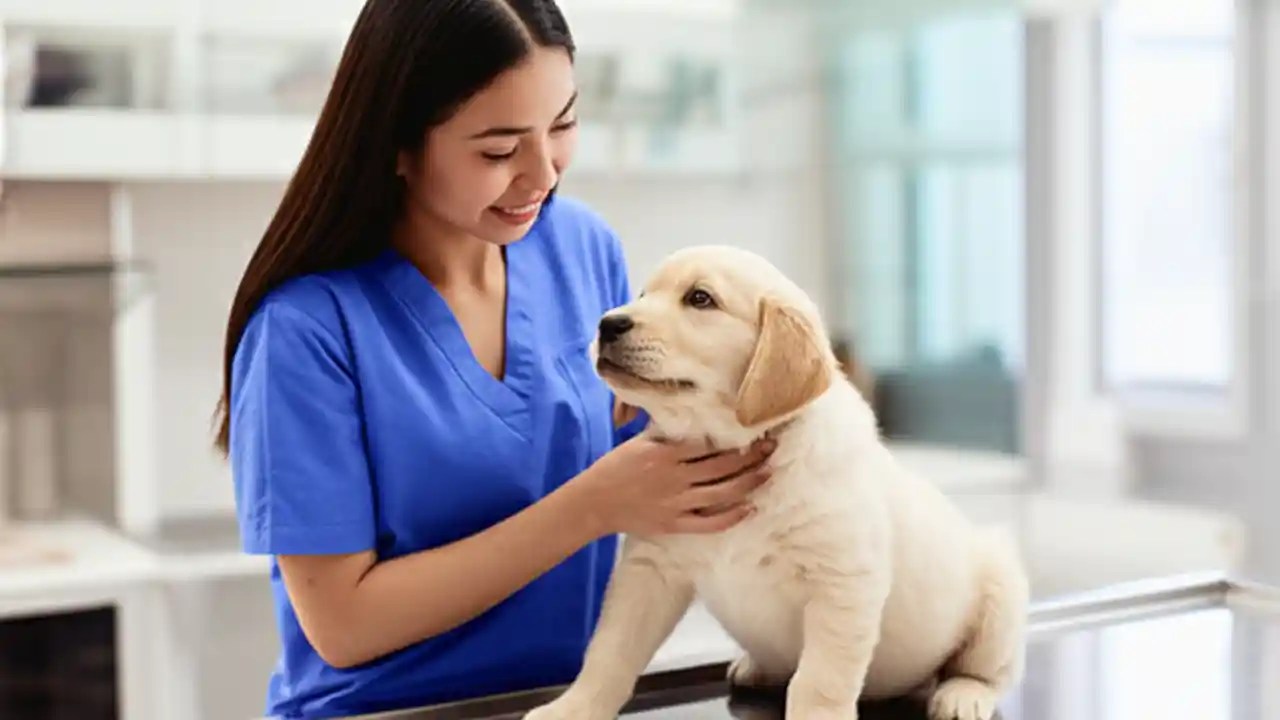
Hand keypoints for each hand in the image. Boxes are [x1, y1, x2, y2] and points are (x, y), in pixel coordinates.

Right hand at [572, 434, 774, 537]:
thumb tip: (693, 418)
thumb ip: (666, 433)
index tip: (755, 430)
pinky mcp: (675, 524)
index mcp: (666, 453)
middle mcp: (675, 477)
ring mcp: (676, 503)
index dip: (735, 438)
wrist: (595, 502)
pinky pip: (709, 523)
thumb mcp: (640, 442)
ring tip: (767, 473)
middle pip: (722, 466)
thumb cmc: (616, 467)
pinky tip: (749, 508)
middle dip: (751, 456)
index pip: (709, 444)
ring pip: (722, 493)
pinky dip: (731, 517)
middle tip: (772, 448)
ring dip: (748, 483)